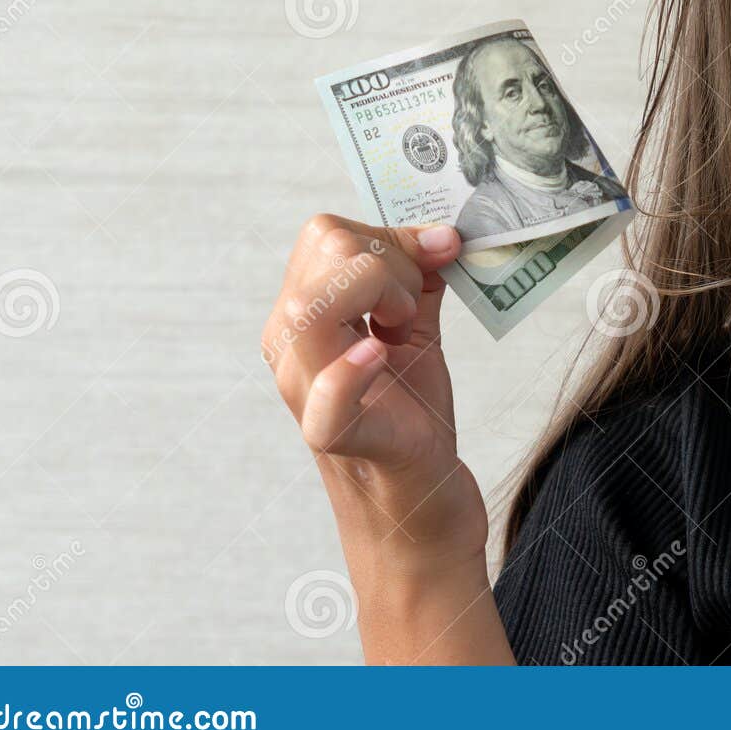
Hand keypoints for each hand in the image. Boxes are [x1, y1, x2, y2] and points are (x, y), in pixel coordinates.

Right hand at [261, 214, 485, 569]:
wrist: (422, 496)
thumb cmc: (411, 411)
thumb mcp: (415, 328)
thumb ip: (419, 275)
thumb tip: (441, 233)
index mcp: (304, 315)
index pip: (329, 234)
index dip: (391, 236)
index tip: (433, 262)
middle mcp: (290, 348)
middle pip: (326, 248)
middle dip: (390, 261)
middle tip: (410, 312)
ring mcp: (305, 392)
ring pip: (313, 304)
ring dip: (382, 296)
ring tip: (400, 332)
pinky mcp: (335, 437)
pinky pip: (325, 397)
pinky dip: (351, 370)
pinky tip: (381, 355)